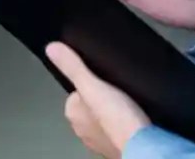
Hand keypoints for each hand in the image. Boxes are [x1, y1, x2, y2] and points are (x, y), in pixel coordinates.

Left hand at [46, 42, 149, 158]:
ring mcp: (99, 141)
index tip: (104, 79)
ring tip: (128, 103)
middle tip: (118, 91)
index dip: (90, 82)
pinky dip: (123, 125)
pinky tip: (133, 119)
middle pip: (91, 105)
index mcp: (73, 114)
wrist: (142, 146)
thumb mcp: (92, 85)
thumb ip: (73, 67)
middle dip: (103, 99)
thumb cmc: (116, 118)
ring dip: (113, 112)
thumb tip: (51, 47)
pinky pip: (117, 130)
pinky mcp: (116, 146)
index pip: (76, 91)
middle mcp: (82, 130)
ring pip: (104, 119)